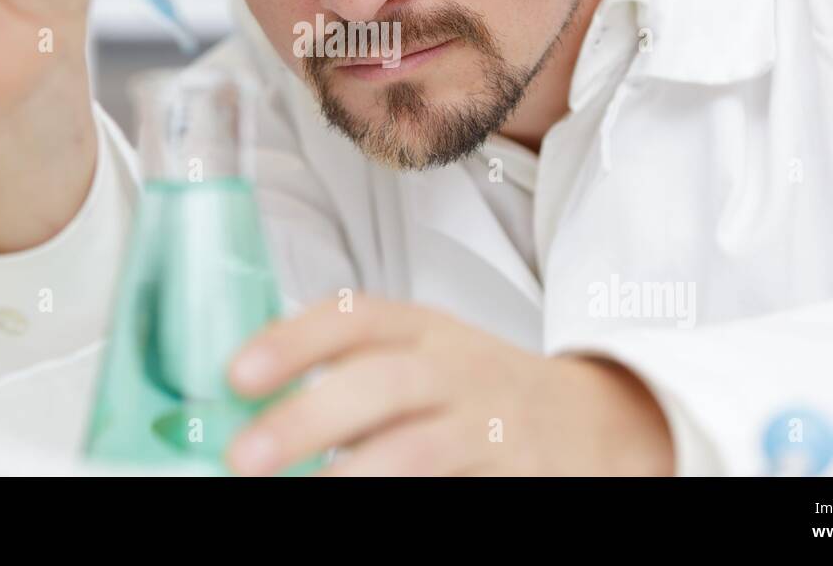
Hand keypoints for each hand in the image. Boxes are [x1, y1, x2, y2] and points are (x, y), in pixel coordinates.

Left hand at [225, 296, 674, 475]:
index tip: (235, 375)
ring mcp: (491, 428)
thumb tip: (239, 411)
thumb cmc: (478, 389)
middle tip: (242, 456)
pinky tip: (360, 515)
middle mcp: (457, 370)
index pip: (355, 316)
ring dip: (354, 475)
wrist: (597, 421)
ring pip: (419, 449)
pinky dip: (407, 502)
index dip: (293, 341)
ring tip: (301, 498)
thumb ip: (352, 371)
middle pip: (381, 383)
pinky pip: (457, 492)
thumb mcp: (425, 355)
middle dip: (307, 418)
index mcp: (424, 330)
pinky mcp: (517, 478)